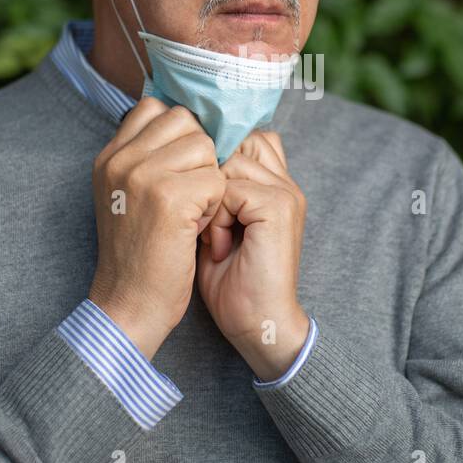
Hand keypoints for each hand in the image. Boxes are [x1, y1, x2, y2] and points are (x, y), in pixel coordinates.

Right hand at [88, 97, 224, 359]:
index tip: (183, 169)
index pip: (157, 108)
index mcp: (109, 156)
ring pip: (205, 147)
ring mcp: (143, 175)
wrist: (129, 305)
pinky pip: (216, 178)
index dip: (181, 133)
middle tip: (190, 195)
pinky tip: (197, 228)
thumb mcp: (128, 196)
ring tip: (192, 212)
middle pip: (186, 121)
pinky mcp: (170, 197)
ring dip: (210, 180)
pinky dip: (216, 205)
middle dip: (200, 155)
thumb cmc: (139, 255)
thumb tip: (189, 122)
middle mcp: (121, 159)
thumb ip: (146, 157)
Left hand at [197, 131, 309, 381]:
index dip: (209, 164)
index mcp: (274, 183)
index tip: (194, 204)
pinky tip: (218, 248)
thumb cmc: (230, 282)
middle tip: (201, 220)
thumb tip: (178, 157)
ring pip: (227, 164)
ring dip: (208, 200)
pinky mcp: (278, 207)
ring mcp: (285, 192)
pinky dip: (215, 218)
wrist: (256, 323)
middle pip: (234, 143)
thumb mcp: (214, 225)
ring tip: (210, 237)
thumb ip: (211, 189)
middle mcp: (284, 182)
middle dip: (207, 176)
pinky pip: (229, 189)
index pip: (239, 139)